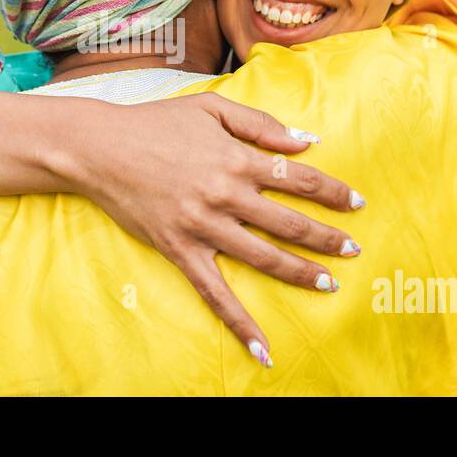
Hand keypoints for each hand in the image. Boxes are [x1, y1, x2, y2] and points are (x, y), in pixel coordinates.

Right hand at [62, 92, 364, 367]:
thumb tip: (307, 141)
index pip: (300, 179)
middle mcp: (226, 195)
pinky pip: (216, 295)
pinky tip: (263, 348)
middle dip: (327, 238)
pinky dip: (240, 324)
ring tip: (329, 284)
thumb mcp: (211, 108)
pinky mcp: (181, 252)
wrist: (99, 149)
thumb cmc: (155, 123)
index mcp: (237, 159)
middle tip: (353, 250)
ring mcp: (204, 227)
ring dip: (301, 273)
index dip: (333, 192)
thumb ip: (261, 124)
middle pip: (290, 222)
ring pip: (264, 258)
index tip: (356, 203)